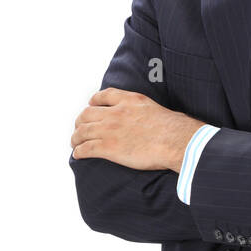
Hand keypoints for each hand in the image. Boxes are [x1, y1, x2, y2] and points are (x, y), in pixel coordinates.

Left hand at [71, 88, 203, 171]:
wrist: (175, 141)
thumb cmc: (174, 128)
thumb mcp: (157, 109)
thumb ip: (146, 111)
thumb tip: (155, 118)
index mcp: (129, 100)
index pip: (104, 96)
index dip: (94, 101)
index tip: (91, 105)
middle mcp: (116, 112)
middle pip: (87, 113)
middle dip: (80, 121)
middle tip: (80, 128)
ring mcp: (110, 130)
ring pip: (82, 131)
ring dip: (75, 138)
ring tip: (75, 143)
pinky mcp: (108, 148)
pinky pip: (85, 149)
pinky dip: (79, 152)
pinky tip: (78, 155)